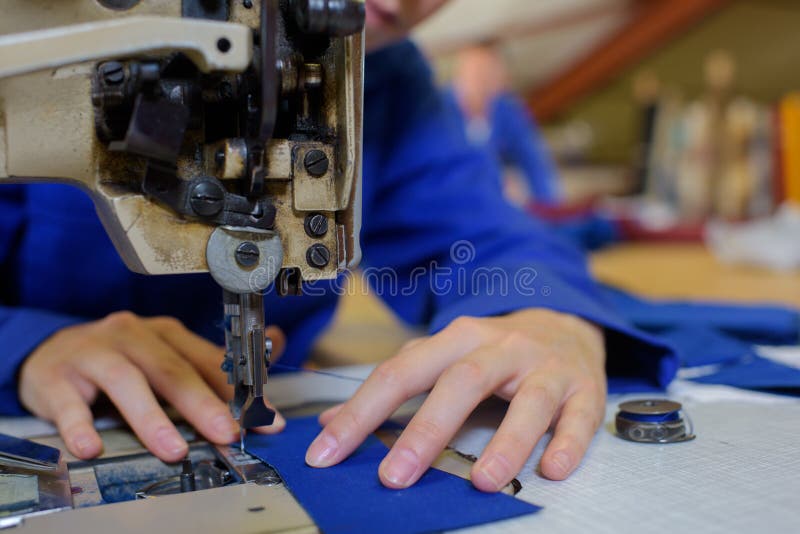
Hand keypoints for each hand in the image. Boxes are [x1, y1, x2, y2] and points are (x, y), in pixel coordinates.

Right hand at [19, 311, 285, 461]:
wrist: (48, 352)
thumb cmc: (118, 359)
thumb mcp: (163, 356)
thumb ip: (211, 366)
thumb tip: (273, 354)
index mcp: (165, 334)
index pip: (208, 362)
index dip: (238, 391)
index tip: (265, 420)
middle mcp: (133, 336)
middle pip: (172, 370)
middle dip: (203, 405)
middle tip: (226, 433)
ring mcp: (94, 354)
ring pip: (128, 383)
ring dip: (153, 419)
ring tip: (173, 449)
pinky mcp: (57, 377)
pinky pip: (69, 404)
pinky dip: (80, 426)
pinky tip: (91, 447)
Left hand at [306, 309, 605, 491]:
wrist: (564, 324)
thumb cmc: (495, 350)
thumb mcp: (443, 357)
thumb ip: (395, 385)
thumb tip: (331, 423)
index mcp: (457, 339)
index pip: (401, 373)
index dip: (361, 412)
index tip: (327, 452)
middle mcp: (499, 348)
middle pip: (460, 382)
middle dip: (426, 430)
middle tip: (395, 475)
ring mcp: (544, 368)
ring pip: (527, 401)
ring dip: (507, 442)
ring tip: (484, 482)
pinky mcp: (583, 389)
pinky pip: (579, 417)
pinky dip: (568, 443)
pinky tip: (551, 469)